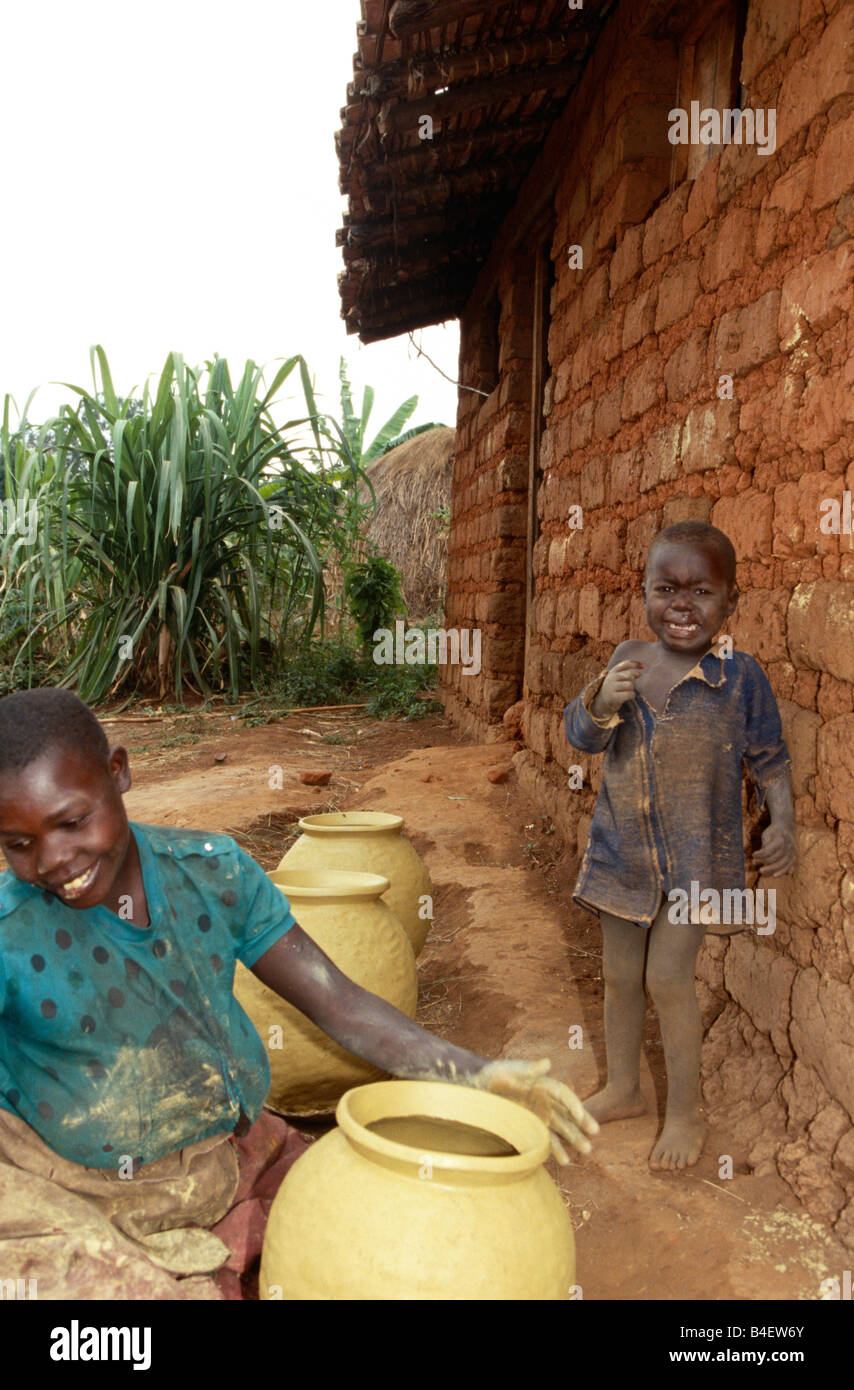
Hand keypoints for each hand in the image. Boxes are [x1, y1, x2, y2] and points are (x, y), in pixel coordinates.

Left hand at [472, 1058, 598, 1163]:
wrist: (480, 1091)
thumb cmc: (495, 1076)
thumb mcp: (510, 1071)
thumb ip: (529, 1070)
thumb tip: (548, 1062)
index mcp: (544, 1085)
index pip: (564, 1094)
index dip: (574, 1103)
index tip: (580, 1115)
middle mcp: (546, 1101)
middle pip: (568, 1113)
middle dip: (582, 1123)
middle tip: (595, 1133)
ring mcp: (540, 1116)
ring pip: (562, 1129)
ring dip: (574, 1139)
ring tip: (587, 1150)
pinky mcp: (532, 1128)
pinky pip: (548, 1140)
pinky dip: (556, 1150)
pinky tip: (565, 1161)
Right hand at [591, 661, 643, 717]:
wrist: (602, 699)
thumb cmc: (615, 687)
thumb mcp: (620, 678)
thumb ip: (629, 674)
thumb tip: (639, 674)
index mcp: (614, 671)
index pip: (626, 664)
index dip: (635, 664)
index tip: (643, 667)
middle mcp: (611, 677)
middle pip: (629, 674)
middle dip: (633, 678)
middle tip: (631, 683)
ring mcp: (611, 687)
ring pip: (629, 684)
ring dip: (632, 688)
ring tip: (628, 690)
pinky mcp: (613, 697)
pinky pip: (628, 694)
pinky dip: (632, 695)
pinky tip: (630, 695)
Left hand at [753, 823, 795, 876]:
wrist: (785, 828)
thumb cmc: (773, 833)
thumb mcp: (767, 834)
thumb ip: (764, 845)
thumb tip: (756, 858)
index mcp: (781, 839)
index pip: (769, 850)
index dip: (760, 854)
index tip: (753, 855)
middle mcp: (788, 846)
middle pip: (776, 858)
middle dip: (765, 862)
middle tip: (755, 865)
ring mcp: (792, 852)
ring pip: (783, 864)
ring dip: (772, 869)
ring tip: (761, 871)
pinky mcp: (794, 857)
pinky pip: (789, 866)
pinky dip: (783, 872)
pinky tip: (775, 875)